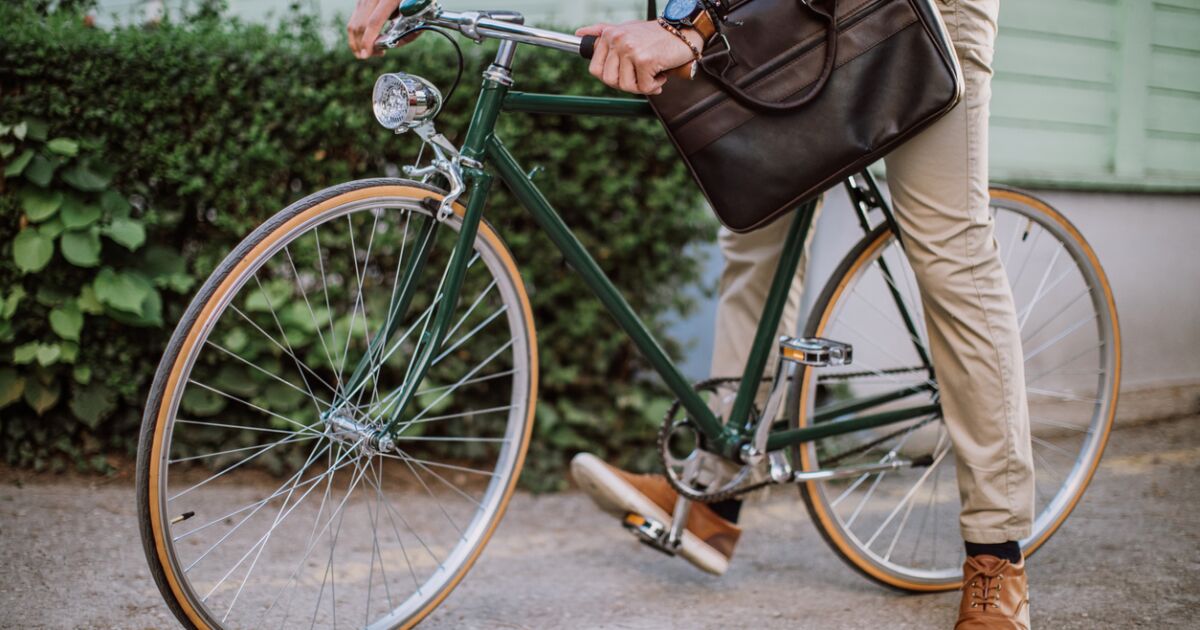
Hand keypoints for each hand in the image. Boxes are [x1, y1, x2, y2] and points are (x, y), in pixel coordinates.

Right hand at [347, 0, 419, 59]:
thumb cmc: (416, 3)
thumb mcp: (417, 15)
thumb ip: (408, 32)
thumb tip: (390, 46)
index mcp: (389, 0)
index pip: (374, 22)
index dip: (368, 41)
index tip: (365, 55)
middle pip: (360, 25)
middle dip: (361, 45)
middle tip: (369, 55)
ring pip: (353, 23)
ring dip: (356, 41)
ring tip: (368, 51)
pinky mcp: (362, 1)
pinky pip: (354, 20)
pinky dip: (357, 34)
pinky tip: (367, 41)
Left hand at [575, 20, 703, 94]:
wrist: (684, 32)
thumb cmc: (656, 34)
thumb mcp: (626, 28)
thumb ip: (602, 31)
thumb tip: (579, 33)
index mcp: (610, 35)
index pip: (596, 70)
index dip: (612, 77)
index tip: (626, 73)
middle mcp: (617, 40)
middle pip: (609, 80)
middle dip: (627, 83)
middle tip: (641, 76)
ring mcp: (630, 50)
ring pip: (625, 86)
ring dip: (641, 86)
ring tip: (652, 74)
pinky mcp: (645, 60)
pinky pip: (643, 87)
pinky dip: (654, 86)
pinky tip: (660, 74)